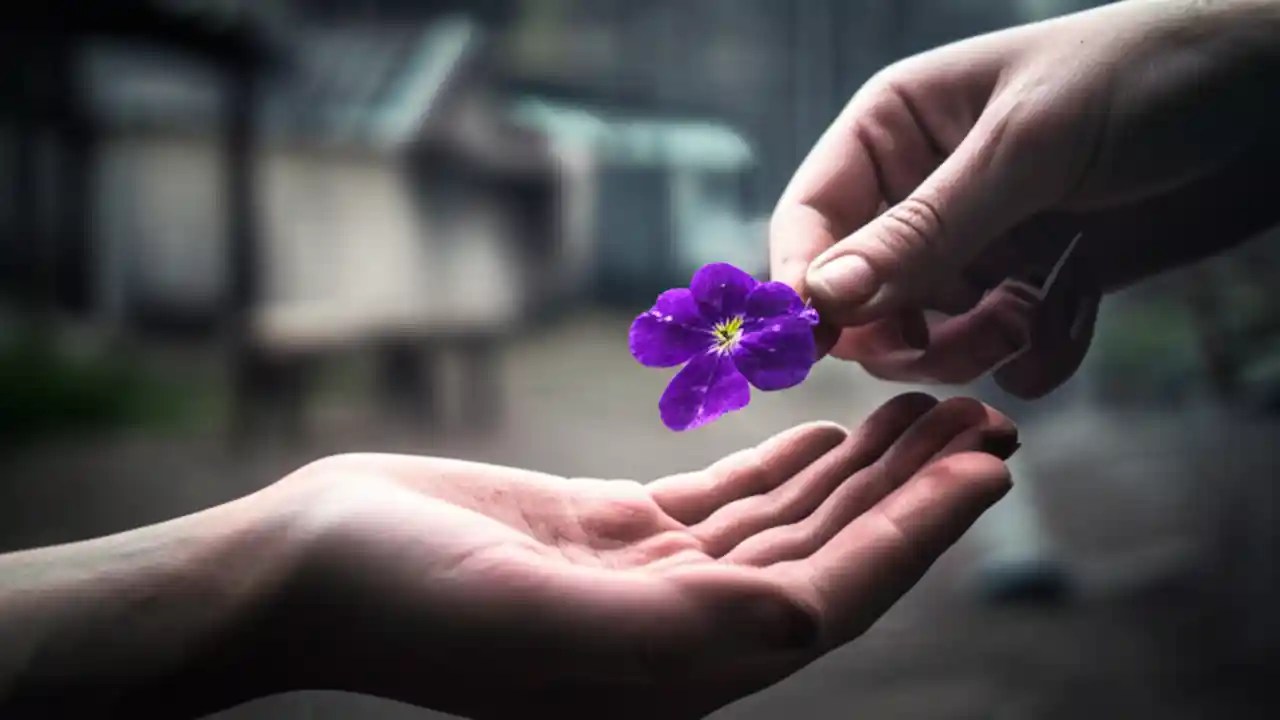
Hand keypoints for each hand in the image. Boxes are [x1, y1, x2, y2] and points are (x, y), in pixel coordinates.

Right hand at [250, 394, 1015, 718]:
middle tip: (986, 415)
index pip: (830, 598)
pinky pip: (723, 496)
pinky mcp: (611, 532)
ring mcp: (647, 580)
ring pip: (783, 519)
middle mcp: (678, 633)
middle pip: (826, 554)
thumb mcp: (533, 620)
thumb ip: (669, 631)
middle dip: (910, 491)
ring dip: (860, 466)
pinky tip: (827, 430)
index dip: (917, 537)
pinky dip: (782, 462)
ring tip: (928, 407)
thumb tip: (799, 625)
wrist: (307, 568)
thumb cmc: (401, 603)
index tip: (988, 466)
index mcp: (675, 668)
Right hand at [771, 0, 1279, 397]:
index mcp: (894, 131)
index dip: (801, 287)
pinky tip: (1065, 331)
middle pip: (860, 295)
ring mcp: (981, 237)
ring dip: (969, 346)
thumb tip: (820, 299)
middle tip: (960, 336)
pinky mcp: (1038, 278)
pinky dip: (1031, 355)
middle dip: (902, 332)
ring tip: (1027, 320)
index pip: (809, 221)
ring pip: (926, 332)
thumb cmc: (1147, 78)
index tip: (808, 348)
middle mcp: (924, 189)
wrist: (1278, 92)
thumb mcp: (1026, 148)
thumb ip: (922, 229)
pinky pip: (1002, 346)